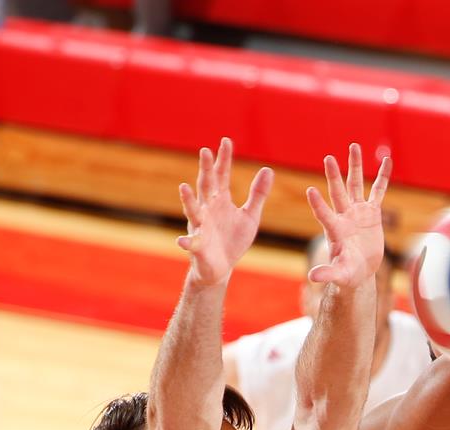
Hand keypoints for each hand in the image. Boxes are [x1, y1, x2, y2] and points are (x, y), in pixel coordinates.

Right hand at [175, 137, 273, 285]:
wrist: (221, 268)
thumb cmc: (233, 239)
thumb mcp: (250, 216)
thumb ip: (258, 194)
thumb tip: (267, 169)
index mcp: (220, 201)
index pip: (222, 175)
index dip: (224, 159)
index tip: (226, 141)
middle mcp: (207, 209)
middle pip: (206, 186)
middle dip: (206, 170)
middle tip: (205, 152)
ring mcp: (200, 227)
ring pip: (193, 211)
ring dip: (188, 200)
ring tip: (184, 188)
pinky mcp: (198, 247)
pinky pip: (191, 244)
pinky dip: (186, 242)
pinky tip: (182, 241)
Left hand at [306, 143, 392, 288]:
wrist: (359, 271)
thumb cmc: (346, 274)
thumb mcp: (338, 274)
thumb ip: (328, 273)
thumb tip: (312, 278)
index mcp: (335, 230)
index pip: (324, 214)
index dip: (318, 204)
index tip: (310, 190)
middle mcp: (344, 216)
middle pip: (338, 192)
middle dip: (334, 176)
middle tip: (328, 158)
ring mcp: (358, 212)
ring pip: (356, 185)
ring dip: (354, 166)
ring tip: (353, 146)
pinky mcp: (372, 213)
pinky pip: (378, 191)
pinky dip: (382, 177)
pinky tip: (387, 161)